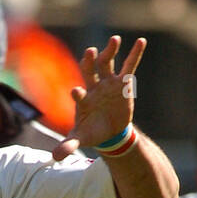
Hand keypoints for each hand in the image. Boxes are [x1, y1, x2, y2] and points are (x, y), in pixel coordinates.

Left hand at [51, 36, 144, 162]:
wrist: (109, 132)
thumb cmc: (92, 132)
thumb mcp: (80, 140)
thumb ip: (68, 145)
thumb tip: (54, 157)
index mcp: (83, 99)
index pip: (78, 93)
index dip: (77, 93)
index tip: (76, 92)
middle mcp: (94, 87)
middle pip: (90, 70)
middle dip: (90, 61)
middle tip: (91, 52)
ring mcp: (108, 83)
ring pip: (107, 63)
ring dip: (110, 51)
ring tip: (114, 40)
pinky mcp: (123, 84)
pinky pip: (129, 66)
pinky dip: (135, 54)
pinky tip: (141, 41)